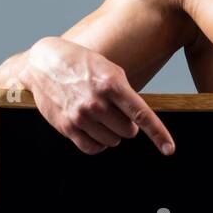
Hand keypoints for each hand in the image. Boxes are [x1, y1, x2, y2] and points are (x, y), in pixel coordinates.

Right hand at [22, 37, 174, 155]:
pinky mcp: (66, 127)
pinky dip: (98, 143)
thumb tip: (139, 118)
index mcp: (112, 84)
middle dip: (127, 124)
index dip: (158, 134)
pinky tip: (95, 131)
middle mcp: (96, 102)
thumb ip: (125, 92)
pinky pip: (92, 148)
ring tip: (101, 116)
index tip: (169, 149)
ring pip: (112, 141)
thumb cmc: (80, 64)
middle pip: (128, 131)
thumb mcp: (108, 69)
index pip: (141, 114)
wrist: (43, 64)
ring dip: (112, 133)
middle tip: (115, 111)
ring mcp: (80, 116)